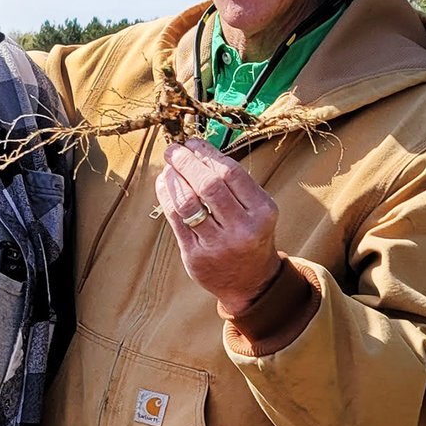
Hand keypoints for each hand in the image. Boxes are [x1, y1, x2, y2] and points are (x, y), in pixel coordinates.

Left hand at [156, 138, 281, 314]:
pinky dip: (166, 198)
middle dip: (186, 162)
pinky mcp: (196, 257)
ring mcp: (218, 245)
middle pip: (208, 185)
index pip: (231, 173)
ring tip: (167, 168)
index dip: (208, 153)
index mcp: (262, 211)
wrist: (251, 282)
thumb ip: (233, 183)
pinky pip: (175, 220)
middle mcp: (243, 229)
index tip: (193, 143)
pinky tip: (164, 185)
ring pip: (188, 203)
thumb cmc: (250, 235)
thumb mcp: (256, 209)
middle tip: (173, 151)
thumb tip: (197, 150)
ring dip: (173, 179)